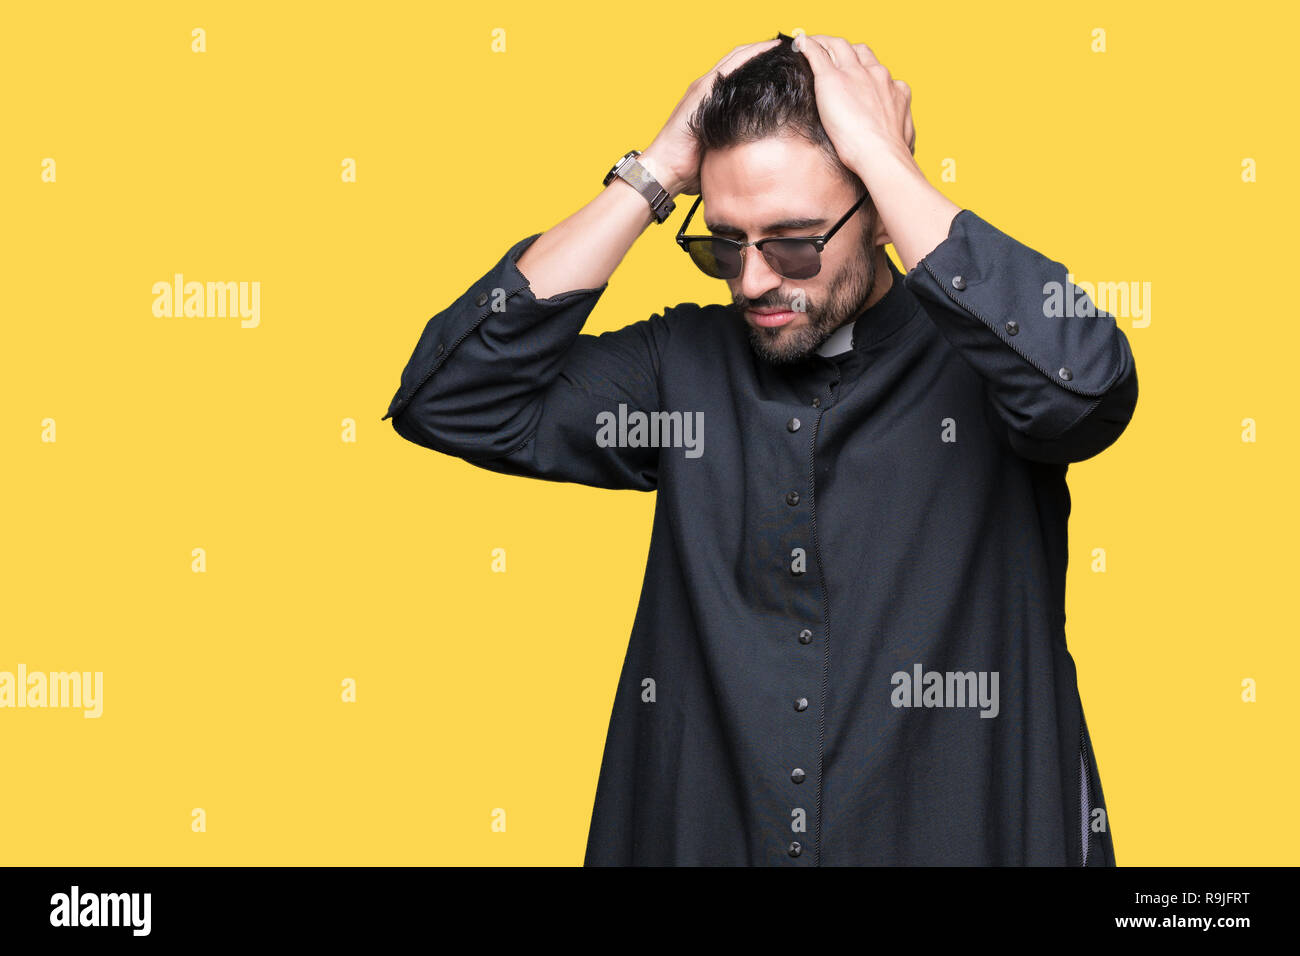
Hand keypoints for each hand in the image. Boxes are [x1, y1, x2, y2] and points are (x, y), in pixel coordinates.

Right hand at [639, 38, 781, 197]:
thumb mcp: (720, 151)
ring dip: (760, 49)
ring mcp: (703, 88)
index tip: (785, 64)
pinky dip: (749, 56)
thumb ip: (737, 145)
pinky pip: (729, 67)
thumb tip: (763, 156)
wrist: (664, 171)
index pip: (740, 74)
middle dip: (764, 53)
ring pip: (736, 58)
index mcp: (711, 101)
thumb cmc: (689, 168)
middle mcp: (707, 89)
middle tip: (790, 49)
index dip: (761, 65)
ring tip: (783, 45)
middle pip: (740, 60)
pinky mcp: (701, 93)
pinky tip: (766, 51)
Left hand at [793, 33, 915, 177]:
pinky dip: (807, 45)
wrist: (880, 154)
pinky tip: (799, 44)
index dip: (864, 67)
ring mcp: (854, 74)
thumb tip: (906, 144)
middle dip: (846, 51)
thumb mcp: (906, 136)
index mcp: (895, 88)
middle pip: (859, 51)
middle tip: (832, 56)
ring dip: (826, 43)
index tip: (855, 73)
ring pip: (838, 46)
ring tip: (814, 46)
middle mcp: (877, 74)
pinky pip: (816, 53)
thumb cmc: (891, 154)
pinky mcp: (832, 79)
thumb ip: (902, 129)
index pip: (878, 69)